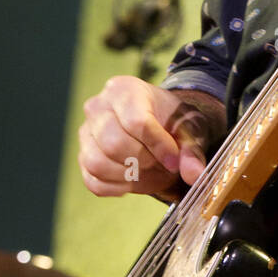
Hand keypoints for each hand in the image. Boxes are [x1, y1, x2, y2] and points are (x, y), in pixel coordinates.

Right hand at [78, 76, 225, 202]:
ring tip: (153, 175)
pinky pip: (93, 180)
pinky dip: (117, 187)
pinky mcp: (83, 155)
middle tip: (165, 168)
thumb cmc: (173, 121)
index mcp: (124, 89)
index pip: (136, 122)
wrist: (161, 123)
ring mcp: (86, 132)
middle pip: (113, 144)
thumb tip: (195, 175)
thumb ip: (192, 150)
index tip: (175, 161)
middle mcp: (98, 106)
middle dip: (144, 163)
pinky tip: (136, 180)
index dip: (158, 146)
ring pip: (97, 163)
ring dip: (129, 177)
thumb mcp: (190, 128)